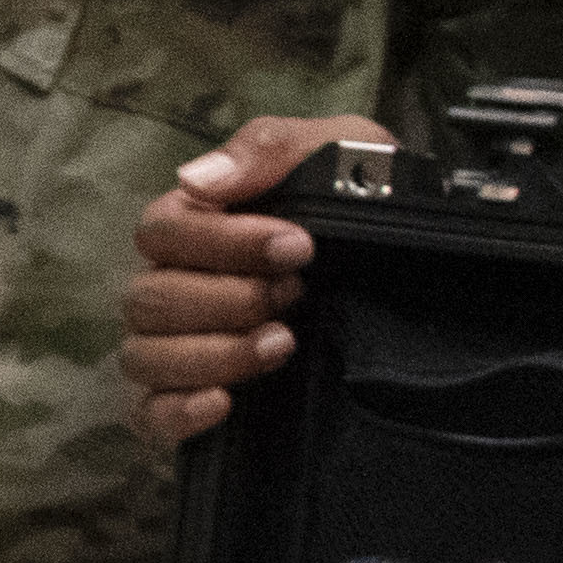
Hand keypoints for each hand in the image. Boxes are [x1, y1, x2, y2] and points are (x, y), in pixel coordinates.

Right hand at [119, 113, 399, 446]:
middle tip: (295, 295)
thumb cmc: (366, 199)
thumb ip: (270, 148)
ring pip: (144, 356)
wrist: (418, 269)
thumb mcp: (342, 151)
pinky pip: (148, 414)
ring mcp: (174, 345)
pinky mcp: (186, 400)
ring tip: (282, 344)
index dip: (223, 243)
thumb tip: (198, 181)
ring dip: (212, 353)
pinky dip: (176, 412)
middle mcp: (172, 283)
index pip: (162, 231)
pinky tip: (222, 402)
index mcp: (195, 223)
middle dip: (227, 299)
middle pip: (149, 298)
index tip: (296, 247)